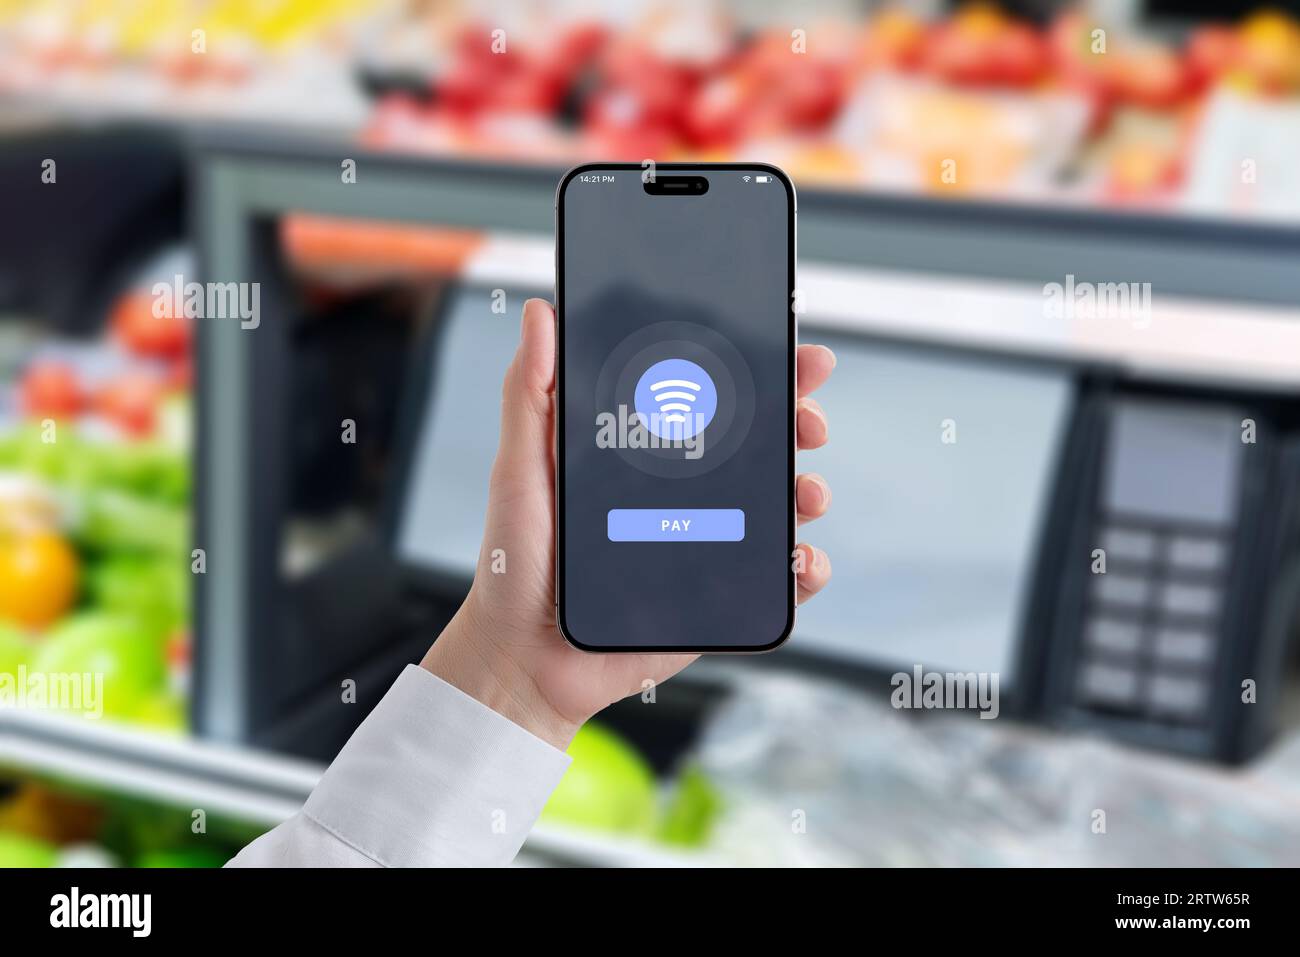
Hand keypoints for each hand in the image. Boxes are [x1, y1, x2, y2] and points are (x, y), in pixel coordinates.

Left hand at [422, 299, 834, 748]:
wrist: (522, 659)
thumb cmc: (514, 563)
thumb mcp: (518, 469)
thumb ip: (529, 395)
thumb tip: (540, 313)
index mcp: (642, 453)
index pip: (711, 397)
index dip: (756, 369)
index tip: (789, 349)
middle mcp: (681, 494)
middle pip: (759, 446)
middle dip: (798, 424)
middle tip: (809, 422)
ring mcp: (704, 545)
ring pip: (778, 508)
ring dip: (806, 493)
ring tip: (807, 494)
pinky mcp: (717, 600)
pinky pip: (777, 582)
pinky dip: (805, 569)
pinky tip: (802, 560)